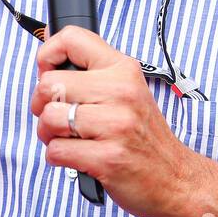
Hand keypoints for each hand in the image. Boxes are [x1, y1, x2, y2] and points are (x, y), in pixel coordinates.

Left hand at [29, 26, 197, 216]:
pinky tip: (78, 156)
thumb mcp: (127, 90)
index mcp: (123, 69)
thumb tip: (46, 50)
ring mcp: (116, 125)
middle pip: (48, 84)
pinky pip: (56, 151)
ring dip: (48, 134)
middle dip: (42, 105)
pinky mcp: (108, 158)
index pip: (71, 38)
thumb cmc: (143, 135)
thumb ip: (91, 72)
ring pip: (49, 118)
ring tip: (69, 138)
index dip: (47, 55)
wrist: (175, 178)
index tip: (49, 73)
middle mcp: (121, 92)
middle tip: (59, 117)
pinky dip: (58, 157)